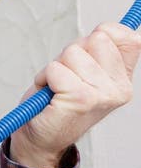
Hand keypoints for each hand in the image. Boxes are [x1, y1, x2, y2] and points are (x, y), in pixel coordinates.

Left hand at [10, 22, 139, 167]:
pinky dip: (44, 77)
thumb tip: (105, 29)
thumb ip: (96, 53)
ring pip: (72, 52)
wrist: (39, 139)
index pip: (127, 37)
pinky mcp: (80, 99)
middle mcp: (119, 88)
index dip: (103, 34)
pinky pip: (55, 69)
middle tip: (64, 77)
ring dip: (55, 67)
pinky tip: (49, 94)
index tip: (86, 52)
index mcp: (123, 79)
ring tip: (55, 87)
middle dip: (71, 53)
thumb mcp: (81, 72)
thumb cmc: (56, 102)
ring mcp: (102, 95)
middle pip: (95, 39)